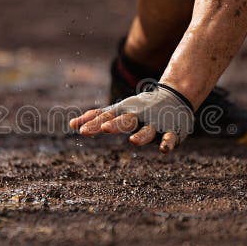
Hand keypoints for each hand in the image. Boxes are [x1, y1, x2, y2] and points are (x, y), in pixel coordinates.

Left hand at [69, 84, 194, 152]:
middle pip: (126, 121)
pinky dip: (167, 142)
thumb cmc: (140, 107)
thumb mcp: (119, 109)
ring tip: (133, 141)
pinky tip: (163, 149)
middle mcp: (139, 115)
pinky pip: (169, 137)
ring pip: (147, 130)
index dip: (95, 124)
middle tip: (105, 128)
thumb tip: (71, 124)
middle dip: (116, 124)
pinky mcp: (172, 130)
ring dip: (141, 136)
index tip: (81, 131)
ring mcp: (155, 122)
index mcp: (125, 111)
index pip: (107, 116)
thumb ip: (96, 117)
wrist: (176, 95)